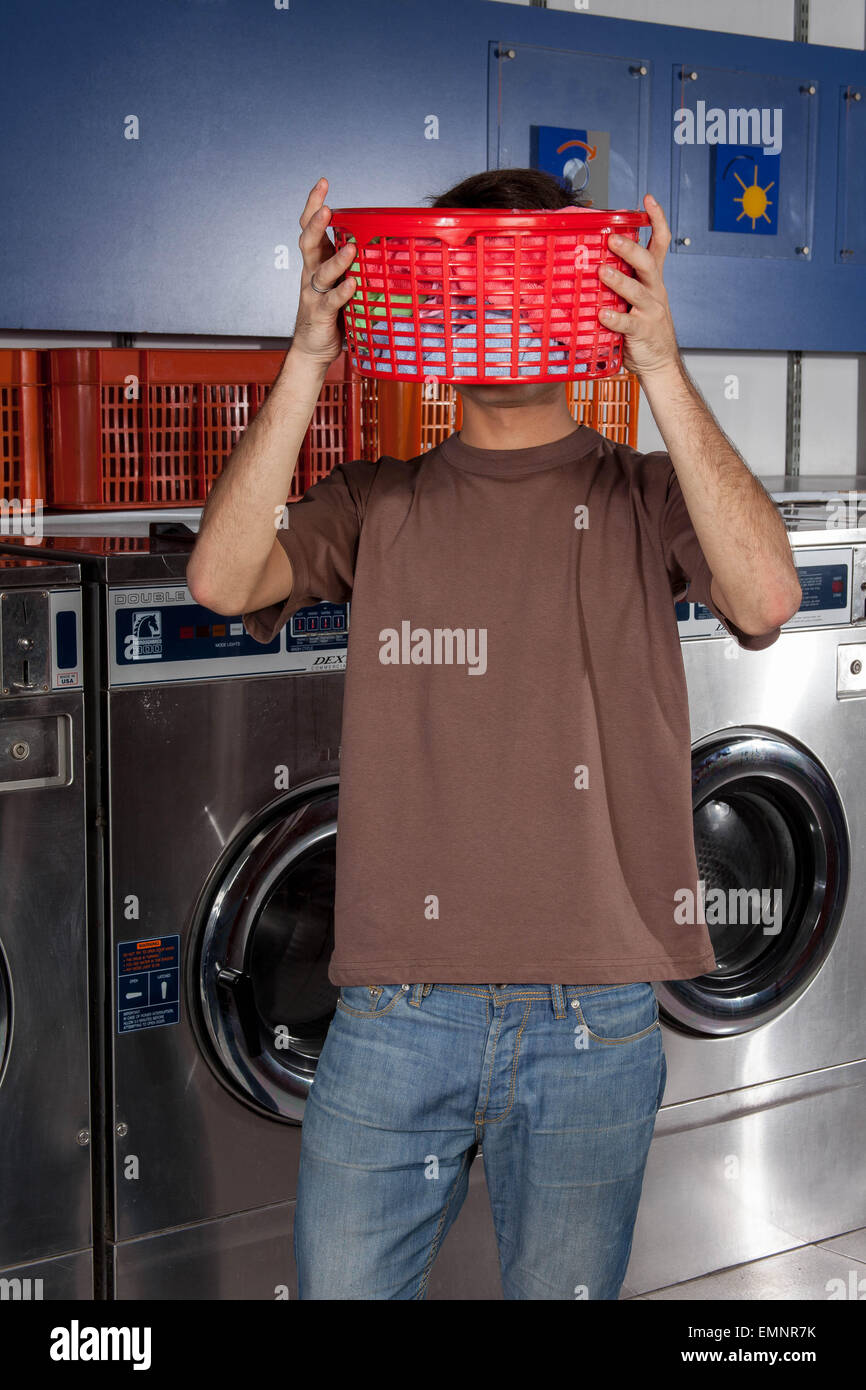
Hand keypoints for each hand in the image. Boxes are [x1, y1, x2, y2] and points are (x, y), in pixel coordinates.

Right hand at [292, 177, 356, 364]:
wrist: (313, 348)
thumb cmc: (332, 313)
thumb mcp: (342, 282)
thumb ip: (358, 265)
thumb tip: (392, 251)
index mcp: (317, 261)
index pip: (310, 227)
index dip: (314, 205)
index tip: (322, 183)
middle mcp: (311, 273)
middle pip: (308, 242)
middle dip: (316, 223)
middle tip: (326, 208)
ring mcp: (313, 293)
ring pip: (321, 271)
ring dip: (337, 259)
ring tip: (351, 248)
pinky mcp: (320, 314)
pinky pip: (330, 300)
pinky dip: (342, 291)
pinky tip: (352, 283)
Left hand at [596, 194, 680, 379]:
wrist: (659, 364)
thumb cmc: (640, 331)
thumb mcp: (632, 302)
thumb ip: (615, 285)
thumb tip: (582, 268)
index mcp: (653, 280)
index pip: (660, 243)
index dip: (657, 220)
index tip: (647, 199)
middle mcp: (655, 291)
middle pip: (647, 262)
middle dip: (630, 249)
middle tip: (612, 239)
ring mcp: (651, 312)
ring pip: (638, 290)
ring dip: (620, 280)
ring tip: (602, 271)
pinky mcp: (644, 332)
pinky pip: (629, 324)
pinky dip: (615, 318)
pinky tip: (602, 314)